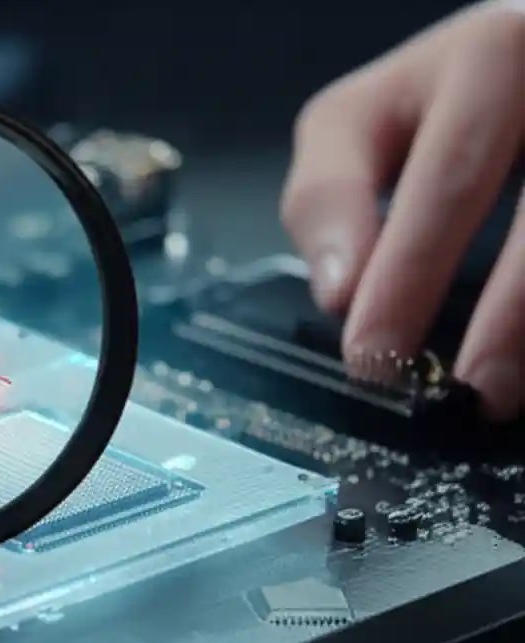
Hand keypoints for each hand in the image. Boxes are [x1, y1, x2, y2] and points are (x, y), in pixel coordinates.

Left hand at [280, 0, 523, 419]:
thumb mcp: (364, 119)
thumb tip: (337, 290)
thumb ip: (329, 193)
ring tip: (503, 391)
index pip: (448, 180)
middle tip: (463, 392)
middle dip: (504, 321)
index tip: (371, 352)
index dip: (406, 276)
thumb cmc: (448, 95)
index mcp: (492, 58)